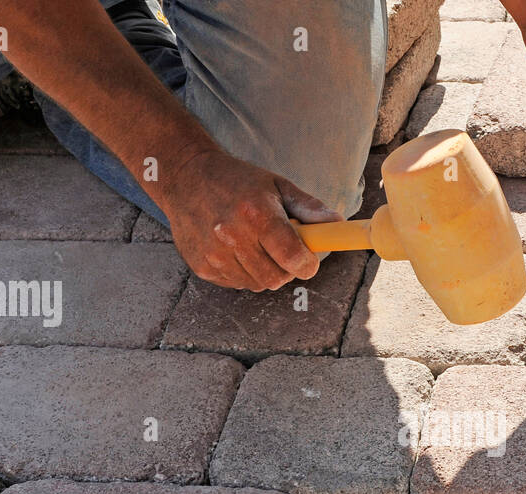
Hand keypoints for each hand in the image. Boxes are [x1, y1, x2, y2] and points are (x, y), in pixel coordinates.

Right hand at [159, 147, 341, 290]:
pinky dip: (243, 273)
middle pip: (276, 278)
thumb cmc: (239, 181)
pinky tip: (236, 250)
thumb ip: (310, 208)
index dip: (307, 265)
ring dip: (264, 272)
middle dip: (287, 270)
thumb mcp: (277, 186)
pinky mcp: (201, 266)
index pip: (293, 258)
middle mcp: (233, 235)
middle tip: (282, 252)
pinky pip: (236, 283)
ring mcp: (214, 253)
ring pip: (257, 284)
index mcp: (257, 214)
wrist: (186, 177)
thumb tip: (338, 224)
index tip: (308, 262)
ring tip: (256, 246)